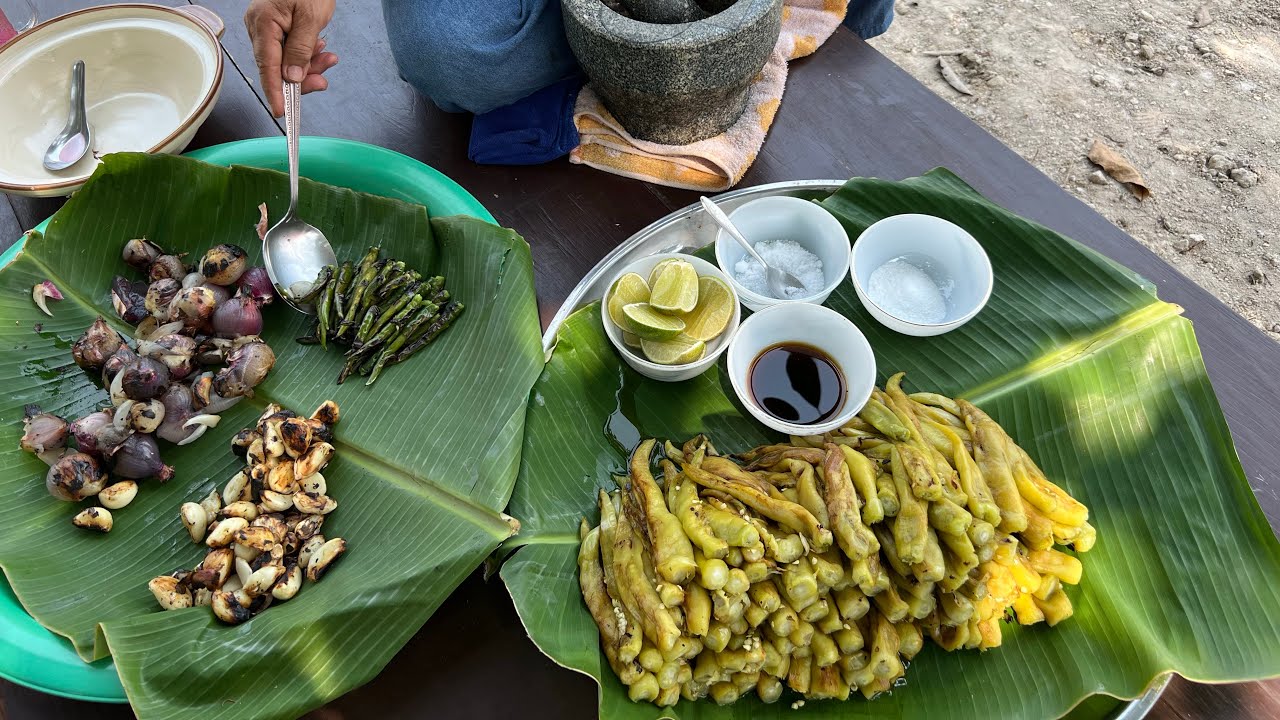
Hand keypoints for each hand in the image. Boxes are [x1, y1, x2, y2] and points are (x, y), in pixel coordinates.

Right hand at [245, 0, 338, 116]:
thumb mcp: (311, 18)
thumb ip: (301, 50)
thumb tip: (292, 78)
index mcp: (263, 23)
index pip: (268, 67)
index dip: (275, 92)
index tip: (282, 112)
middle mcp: (259, 27)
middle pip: (277, 67)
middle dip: (303, 76)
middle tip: (323, 80)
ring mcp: (265, 27)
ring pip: (285, 60)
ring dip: (309, 64)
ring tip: (329, 59)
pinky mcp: (274, 27)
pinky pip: (288, 49)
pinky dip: (305, 54)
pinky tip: (319, 50)